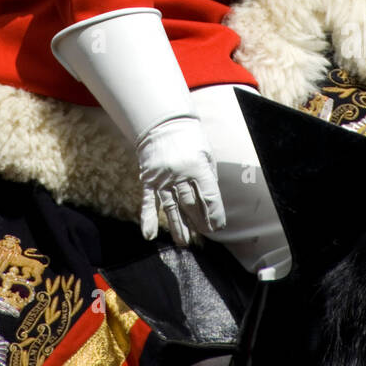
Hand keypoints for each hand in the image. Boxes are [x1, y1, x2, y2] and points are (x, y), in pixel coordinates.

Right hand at [136, 116, 225, 245]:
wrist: (162, 122)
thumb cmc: (189, 137)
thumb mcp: (206, 153)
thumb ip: (208, 176)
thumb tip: (210, 200)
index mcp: (197, 167)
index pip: (208, 197)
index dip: (214, 214)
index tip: (217, 226)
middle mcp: (180, 174)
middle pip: (190, 205)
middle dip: (198, 222)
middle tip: (203, 235)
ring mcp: (162, 178)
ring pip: (171, 207)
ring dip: (178, 226)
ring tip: (183, 243)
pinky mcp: (149, 179)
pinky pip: (148, 201)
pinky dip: (148, 218)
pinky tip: (148, 234)